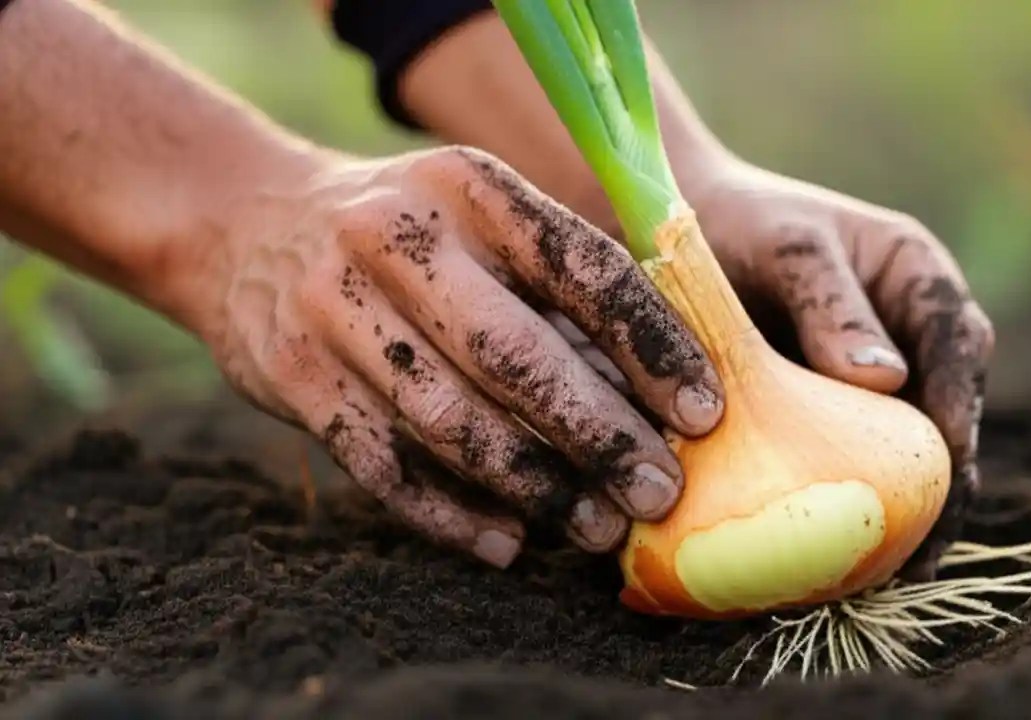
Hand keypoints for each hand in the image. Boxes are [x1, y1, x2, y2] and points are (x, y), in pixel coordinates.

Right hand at [186, 146, 723, 567]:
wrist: (243, 219)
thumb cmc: (406, 232)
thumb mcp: (479, 215)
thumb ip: (560, 285)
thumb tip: (660, 391)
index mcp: (469, 187)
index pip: (582, 268)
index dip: (652, 345)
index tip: (705, 413)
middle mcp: (398, 239)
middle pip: (515, 354)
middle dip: (600, 434)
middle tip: (661, 494)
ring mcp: (334, 307)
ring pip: (449, 420)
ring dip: (535, 486)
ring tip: (599, 531)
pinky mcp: (288, 374)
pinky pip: (381, 464)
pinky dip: (448, 512)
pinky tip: (508, 543)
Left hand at [687, 159, 994, 579]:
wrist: (679, 235)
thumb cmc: (739, 224)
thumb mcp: (787, 249)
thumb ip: (831, 303)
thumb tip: (886, 380)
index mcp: (917, 279)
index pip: (960, 343)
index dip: (960, 403)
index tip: (946, 459)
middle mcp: (910, 334)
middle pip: (948, 413)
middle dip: (943, 482)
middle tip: (923, 547)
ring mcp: (875, 381)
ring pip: (907, 451)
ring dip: (907, 510)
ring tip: (889, 573)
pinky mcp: (834, 417)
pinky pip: (855, 463)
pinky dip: (853, 505)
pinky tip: (838, 556)